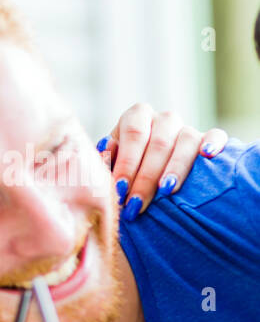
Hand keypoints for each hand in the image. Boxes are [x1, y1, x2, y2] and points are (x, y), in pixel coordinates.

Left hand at [100, 104, 226, 220]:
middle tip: (136, 204)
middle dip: (146, 177)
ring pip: (186, 141)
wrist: (146, 172)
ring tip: (166, 191)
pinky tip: (208, 156)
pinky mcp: (209, 138)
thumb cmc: (123, 169)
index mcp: (136, 117)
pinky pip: (216, 135)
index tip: (119, 189)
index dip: (127, 162)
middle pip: (159, 143)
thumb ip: (106, 161)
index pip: (133, 134)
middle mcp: (163, 119)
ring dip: (175, 168)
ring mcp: (187, 128)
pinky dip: (214, 143)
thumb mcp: (109, 163)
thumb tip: (104, 157)